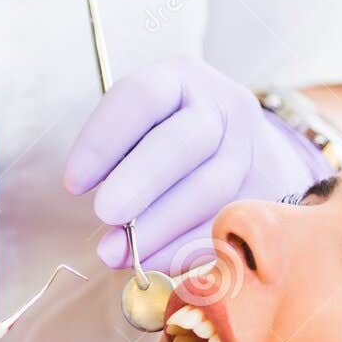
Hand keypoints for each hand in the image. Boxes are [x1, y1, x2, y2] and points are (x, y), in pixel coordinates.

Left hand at [63, 58, 332, 272]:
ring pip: (211, 188)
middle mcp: (223, 108)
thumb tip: (111, 227)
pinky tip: (152, 262)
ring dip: (159, 227)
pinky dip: (186, 249)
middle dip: (140, 180)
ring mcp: (251, 151)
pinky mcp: (268, 193)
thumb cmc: (175, 142)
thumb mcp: (148, 127)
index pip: (142, 96)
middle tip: (104, 213)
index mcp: (182, 79)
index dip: (104, 140)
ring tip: (116, 253)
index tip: (73, 183)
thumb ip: (123, 160)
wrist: (254, 152)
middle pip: (185, 140)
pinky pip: (227, 225)